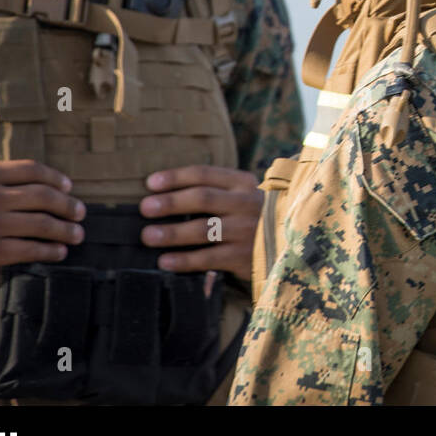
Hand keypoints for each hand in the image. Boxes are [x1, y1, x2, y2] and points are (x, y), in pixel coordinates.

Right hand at [0, 150, 84, 277]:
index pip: (32, 171)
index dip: (56, 178)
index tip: (69, 186)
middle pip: (43, 197)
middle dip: (68, 205)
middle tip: (80, 211)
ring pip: (41, 225)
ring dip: (65, 230)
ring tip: (77, 234)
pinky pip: (27, 250)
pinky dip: (48, 251)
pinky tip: (59, 252)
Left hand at [139, 166, 261, 279]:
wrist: (290, 243)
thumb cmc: (255, 216)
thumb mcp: (243, 194)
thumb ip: (216, 190)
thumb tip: (165, 193)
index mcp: (243, 183)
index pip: (204, 174)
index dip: (175, 177)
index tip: (150, 183)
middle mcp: (246, 204)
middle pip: (202, 198)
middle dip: (170, 202)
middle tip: (145, 208)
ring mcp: (246, 231)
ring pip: (203, 229)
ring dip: (172, 233)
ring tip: (148, 236)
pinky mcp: (244, 257)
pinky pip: (208, 258)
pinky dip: (184, 260)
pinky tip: (165, 261)